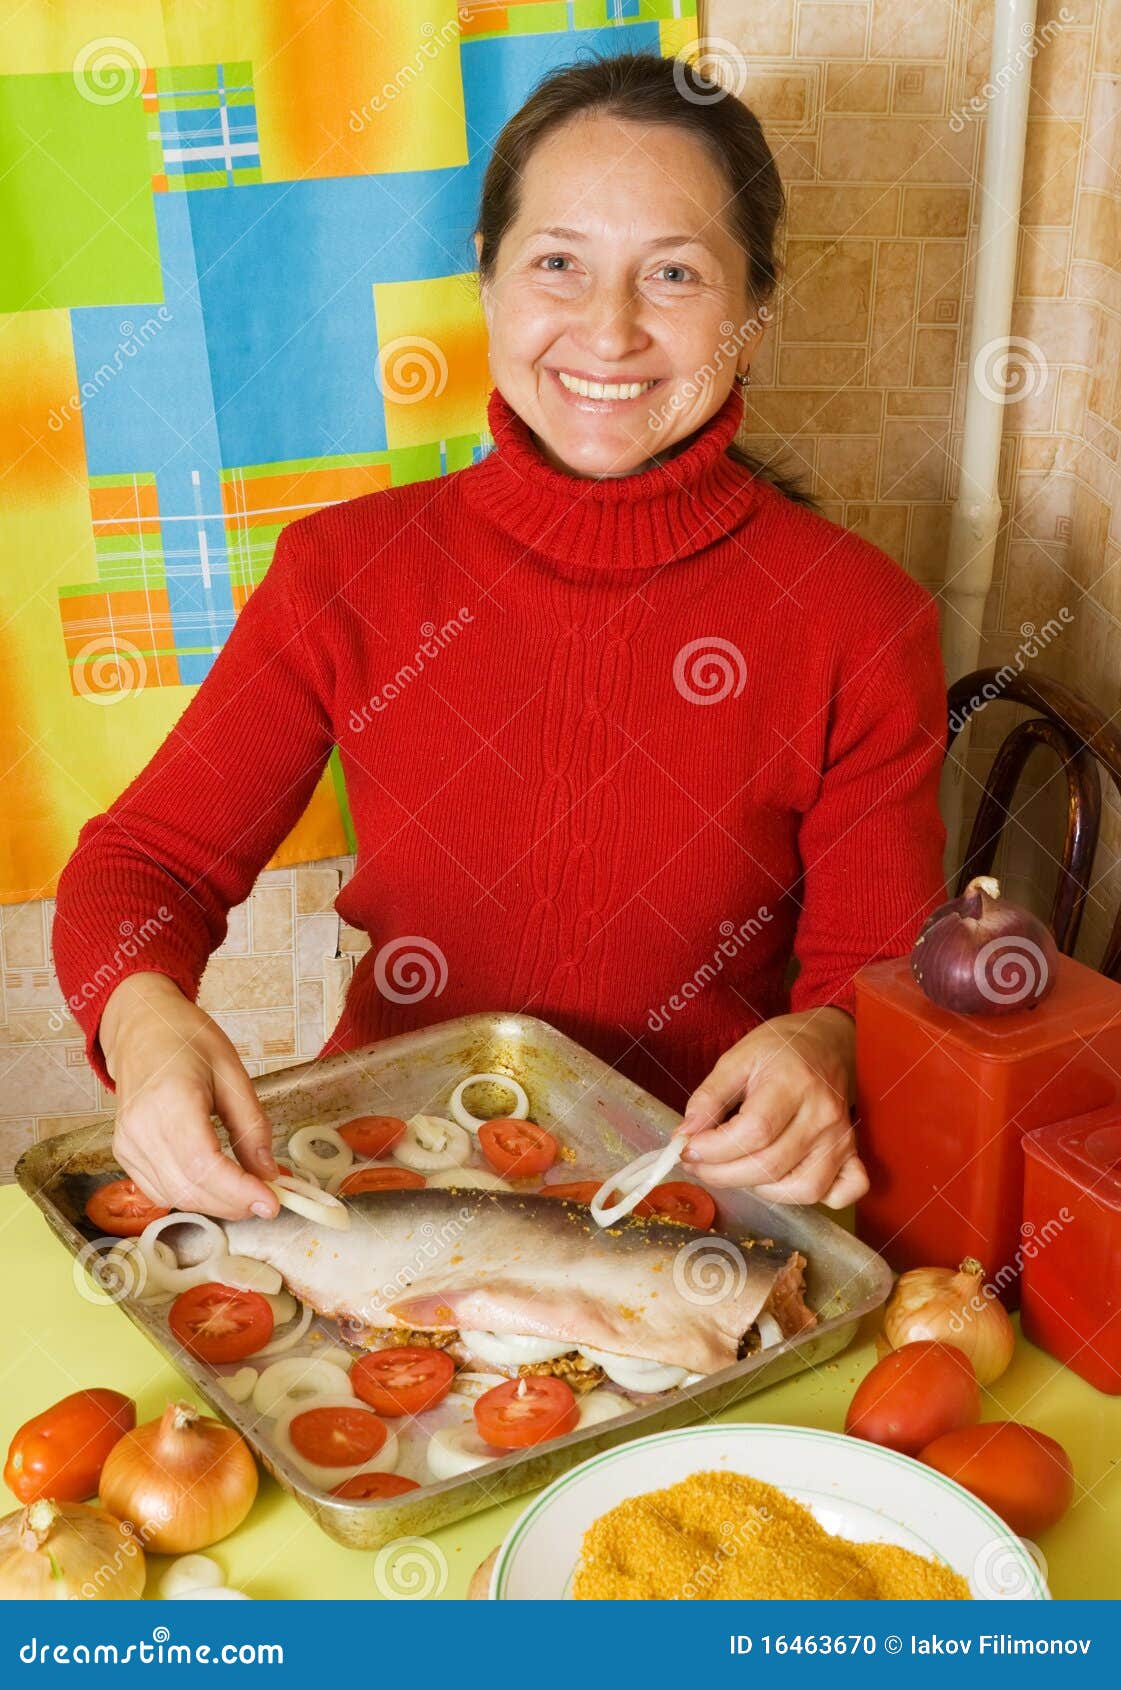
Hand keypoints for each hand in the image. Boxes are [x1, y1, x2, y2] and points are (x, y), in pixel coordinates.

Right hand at [99, 972, 279, 1221]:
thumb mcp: (233, 1072)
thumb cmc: (187, 1040)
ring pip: (174, 1196)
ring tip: (248, 1193)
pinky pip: (159, 1190)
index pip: (203, 1165)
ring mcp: (127, 1143)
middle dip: (234, 1203)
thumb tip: (269, 1175)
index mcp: (170, 1099)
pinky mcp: (123, 1153)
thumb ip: (252, 1126)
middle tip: (269, 1199)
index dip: (238, 1191)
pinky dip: (193, 1197)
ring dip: (216, 1205)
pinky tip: (217, 1186)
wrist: (141, 1028)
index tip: (272, 1202)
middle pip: (189, 1188)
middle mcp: (141, 1128)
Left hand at [677, 1007, 867, 1207]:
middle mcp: (823, 1115)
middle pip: (770, 1165)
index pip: (754, 1132)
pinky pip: (840, 1194)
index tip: (688, 1149)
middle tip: (699, 1164)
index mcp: (793, 1083)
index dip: (714, 1149)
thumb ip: (708, 1097)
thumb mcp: (737, 1058)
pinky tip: (784, 1181)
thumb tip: (685, 1137)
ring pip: (801, 1189)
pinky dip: (811, 1199)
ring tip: (737, 1169)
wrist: (828, 1041)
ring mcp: (841, 1138)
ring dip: (759, 1189)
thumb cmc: (781, 1048)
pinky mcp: (852, 1153)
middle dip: (722, 1174)